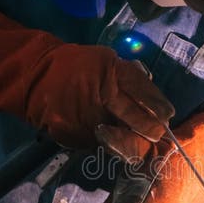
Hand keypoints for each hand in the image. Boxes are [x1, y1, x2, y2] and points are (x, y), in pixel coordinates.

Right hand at [24, 44, 173, 159]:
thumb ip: (127, 76)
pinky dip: (105, 141)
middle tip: (157, 133)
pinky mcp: (74, 133)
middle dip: (150, 129)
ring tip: (135, 139)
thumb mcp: (104, 60)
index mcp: (111, 72)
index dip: (158, 105)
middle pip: (136, 118)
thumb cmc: (75, 65)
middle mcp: (102, 95)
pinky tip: (106, 135)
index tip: (168, 115)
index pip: (143, 92)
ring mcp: (87, 116)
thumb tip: (152, 99)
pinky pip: (98, 142)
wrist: (35, 76)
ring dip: (129, 139)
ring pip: (119, 135)